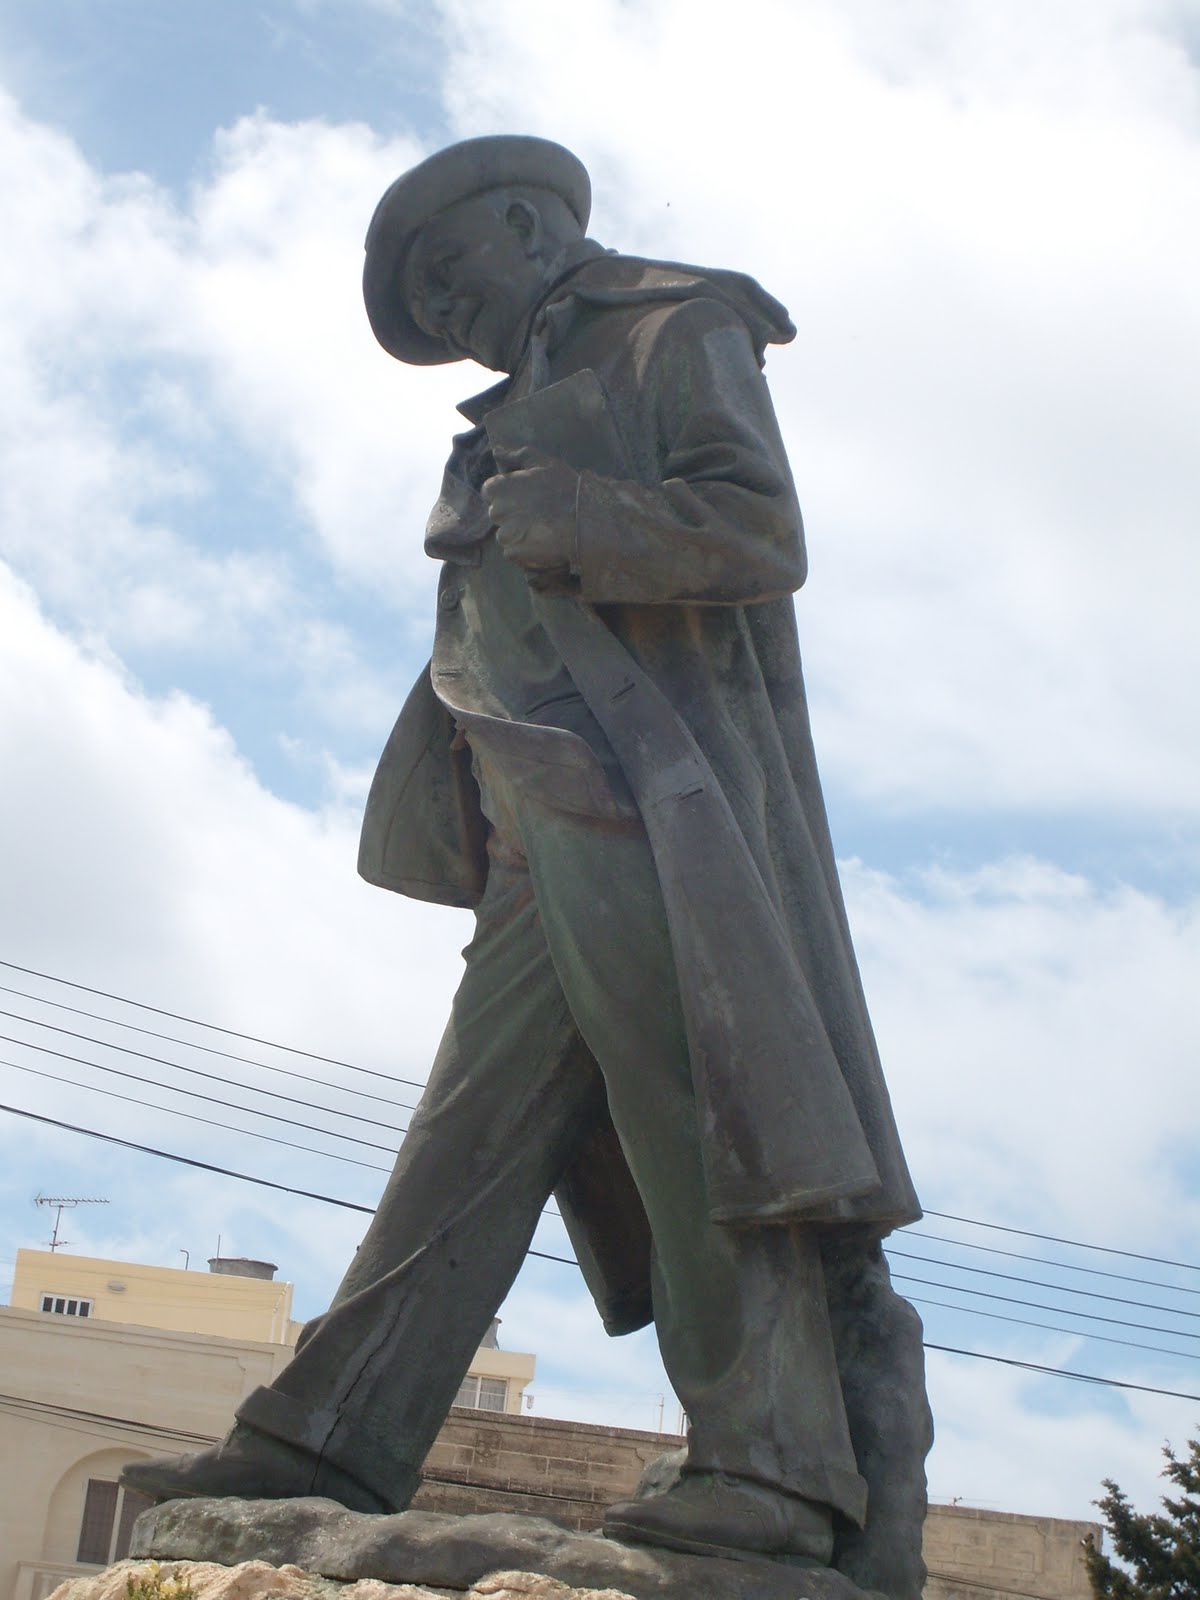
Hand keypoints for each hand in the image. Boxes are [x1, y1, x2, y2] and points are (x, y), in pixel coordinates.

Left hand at [482, 448, 578, 574]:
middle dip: (512, 514)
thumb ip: (516, 455)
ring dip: (519, 533)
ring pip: (506, 534)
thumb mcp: (543, 463)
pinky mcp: (514, 554)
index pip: (490, 492)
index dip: (507, 494)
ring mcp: (504, 535)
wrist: (583, 521)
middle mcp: (496, 512)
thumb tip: (497, 451)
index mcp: (499, 488)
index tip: (525, 498)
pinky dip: (525, 550)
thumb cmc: (565, 488)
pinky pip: (514, 552)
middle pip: (498, 514)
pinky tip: (543, 542)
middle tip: (538, 513)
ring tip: (543, 529)